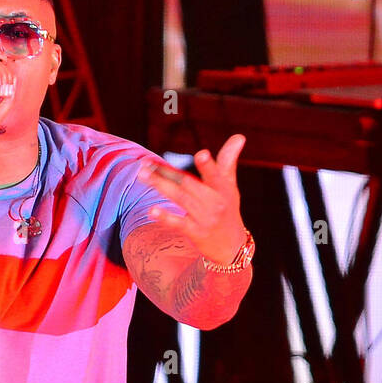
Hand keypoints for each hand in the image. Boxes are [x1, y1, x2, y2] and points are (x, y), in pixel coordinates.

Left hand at [137, 133, 247, 264]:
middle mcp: (215, 202)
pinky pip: (179, 223)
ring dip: (160, 186)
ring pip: (180, 198)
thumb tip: (239, 135)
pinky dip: (166, 217)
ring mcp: (205, 218)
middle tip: (145, 164)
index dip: (209, 166)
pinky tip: (152, 210)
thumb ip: (229, 160)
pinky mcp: (196, 232)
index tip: (201, 154)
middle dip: (166, 173)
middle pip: (188, 183)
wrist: (231, 247)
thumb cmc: (228, 210)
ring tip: (142, 176)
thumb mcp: (230, 186)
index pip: (215, 174)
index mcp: (223, 188)